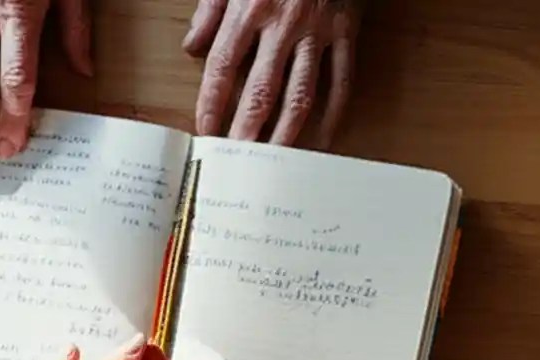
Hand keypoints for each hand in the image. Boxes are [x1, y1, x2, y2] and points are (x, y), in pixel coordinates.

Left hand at [183, 0, 361, 146]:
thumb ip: (210, 10)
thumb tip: (192, 48)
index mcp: (249, 8)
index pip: (222, 67)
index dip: (211, 104)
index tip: (205, 133)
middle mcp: (283, 24)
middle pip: (261, 89)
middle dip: (246, 130)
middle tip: (237, 163)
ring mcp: (318, 31)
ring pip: (300, 93)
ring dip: (285, 133)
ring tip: (273, 163)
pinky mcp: (348, 32)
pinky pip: (341, 81)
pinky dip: (333, 115)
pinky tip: (321, 141)